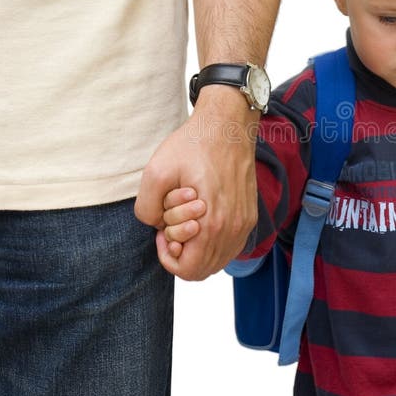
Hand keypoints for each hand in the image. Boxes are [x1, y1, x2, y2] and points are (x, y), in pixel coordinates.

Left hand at [135, 88, 258, 280]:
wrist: (227, 126)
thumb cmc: (194, 146)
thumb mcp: (156, 172)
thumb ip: (146, 209)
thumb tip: (156, 226)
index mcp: (212, 223)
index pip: (189, 269)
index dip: (168, 258)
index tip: (162, 233)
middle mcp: (233, 228)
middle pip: (204, 269)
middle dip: (182, 254)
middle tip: (171, 228)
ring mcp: (245, 223)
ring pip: (219, 260)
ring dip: (198, 250)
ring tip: (186, 222)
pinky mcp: (250, 216)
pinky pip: (231, 246)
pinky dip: (214, 243)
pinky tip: (201, 220)